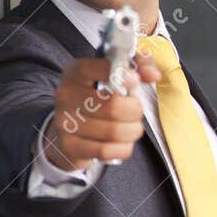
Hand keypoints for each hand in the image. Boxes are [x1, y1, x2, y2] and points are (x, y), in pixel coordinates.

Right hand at [43, 53, 162, 170]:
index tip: (135, 80)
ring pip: (113, 131)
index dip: (119, 74)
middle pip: (113, 106)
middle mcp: (66, 96)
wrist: (69, 127)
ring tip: (131, 127)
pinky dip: (122, 148)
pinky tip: (122, 142)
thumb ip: (139, 65)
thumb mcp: (116, 73)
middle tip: (136, 110)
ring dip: (132, 131)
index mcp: (75, 73)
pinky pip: (105, 150)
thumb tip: (152, 74)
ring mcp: (64, 122)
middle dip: (135, 110)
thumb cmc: (97, 98)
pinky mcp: (69, 145)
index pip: (94, 69)